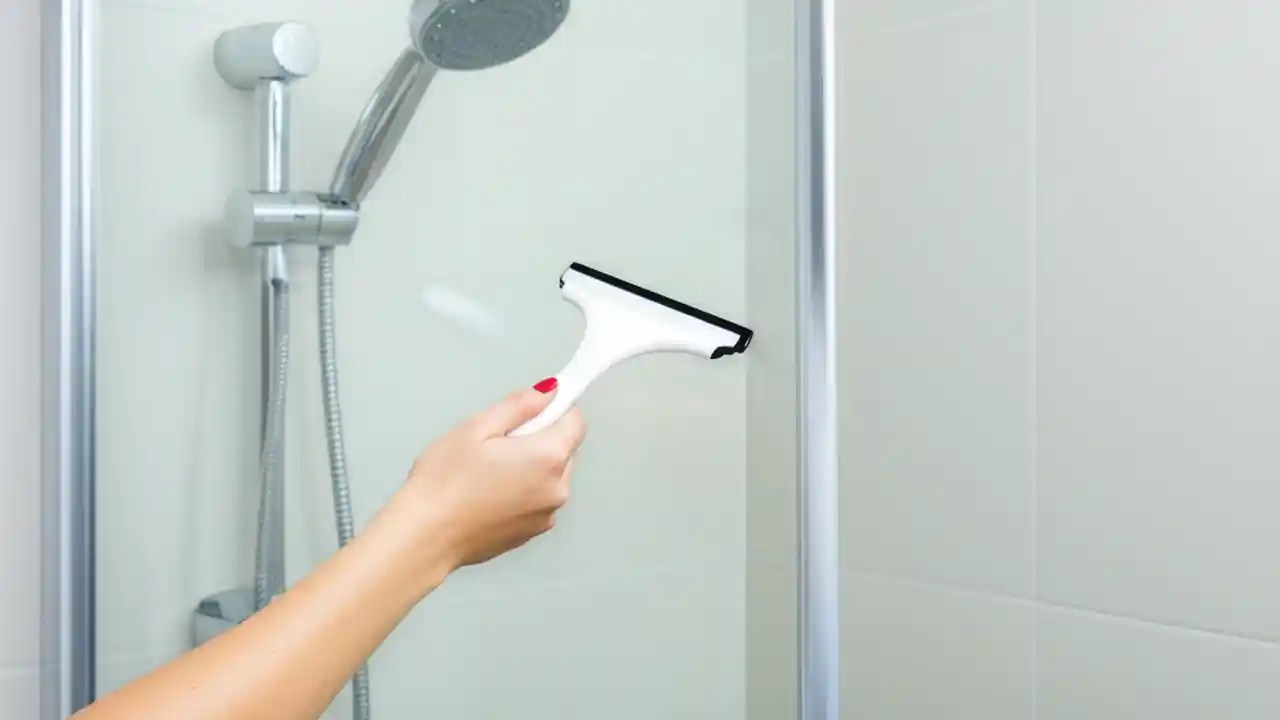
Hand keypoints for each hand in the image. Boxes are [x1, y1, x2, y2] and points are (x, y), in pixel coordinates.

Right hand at [399, 381, 586, 571]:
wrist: (425, 537)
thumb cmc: (443, 486)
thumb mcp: (477, 427)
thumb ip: (520, 405)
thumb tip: (548, 392)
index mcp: (548, 457)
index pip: (576, 421)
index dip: (556, 408)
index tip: (536, 407)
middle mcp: (556, 489)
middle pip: (565, 448)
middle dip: (539, 438)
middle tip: (497, 442)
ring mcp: (546, 514)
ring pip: (551, 475)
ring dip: (531, 466)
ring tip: (488, 470)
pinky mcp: (532, 532)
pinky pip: (537, 499)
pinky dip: (522, 491)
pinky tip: (487, 492)